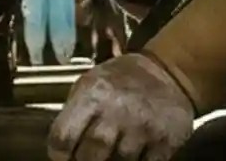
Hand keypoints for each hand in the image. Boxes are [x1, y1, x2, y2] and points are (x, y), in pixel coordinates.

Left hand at [48, 52, 194, 160]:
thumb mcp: (90, 82)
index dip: (58, 153)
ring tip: (111, 152)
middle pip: (89, 156)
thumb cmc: (121, 79)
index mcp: (92, 94)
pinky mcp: (165, 140)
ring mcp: (142, 127)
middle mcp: (116, 111)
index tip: (61, 157)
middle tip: (87, 157)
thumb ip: (75, 112)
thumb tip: (60, 146)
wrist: (167, 72)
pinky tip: (133, 154)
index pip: (63, 136)